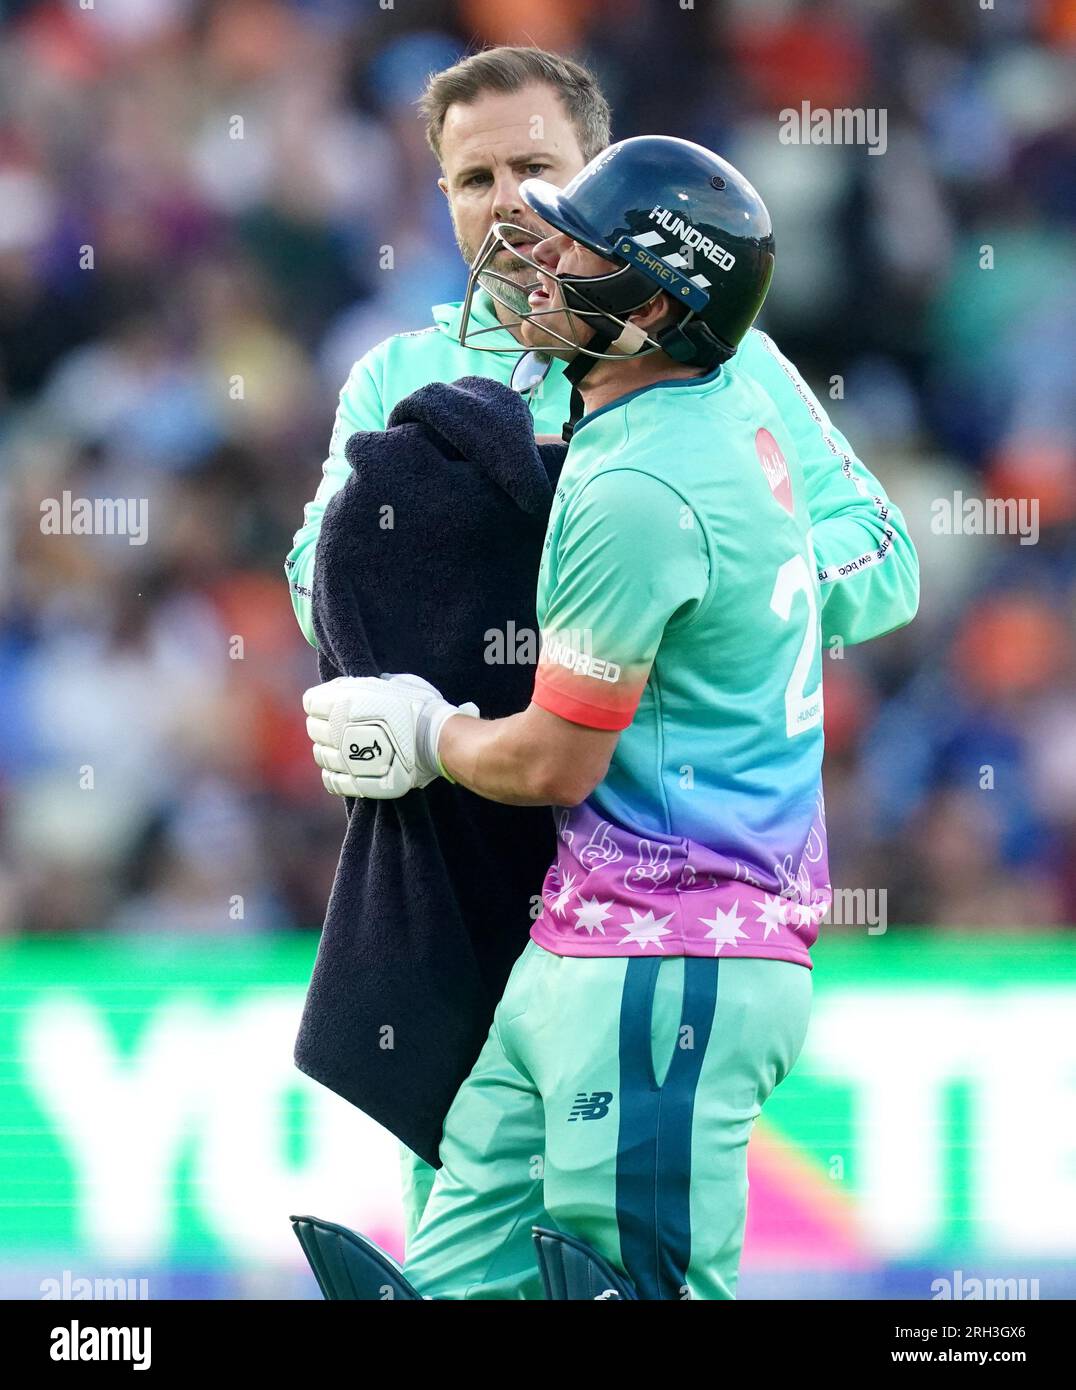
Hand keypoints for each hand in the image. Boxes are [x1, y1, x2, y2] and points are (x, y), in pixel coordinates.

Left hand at [302, 673, 478, 798]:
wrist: (436, 741)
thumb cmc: (420, 708)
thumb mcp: (395, 683)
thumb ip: (369, 686)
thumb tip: (360, 687)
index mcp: (342, 702)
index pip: (311, 702)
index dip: (322, 702)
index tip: (335, 703)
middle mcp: (336, 731)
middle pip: (314, 728)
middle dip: (325, 726)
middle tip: (344, 726)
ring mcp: (343, 759)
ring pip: (321, 755)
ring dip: (331, 750)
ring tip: (349, 749)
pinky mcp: (354, 781)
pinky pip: (330, 780)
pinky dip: (335, 774)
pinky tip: (347, 769)